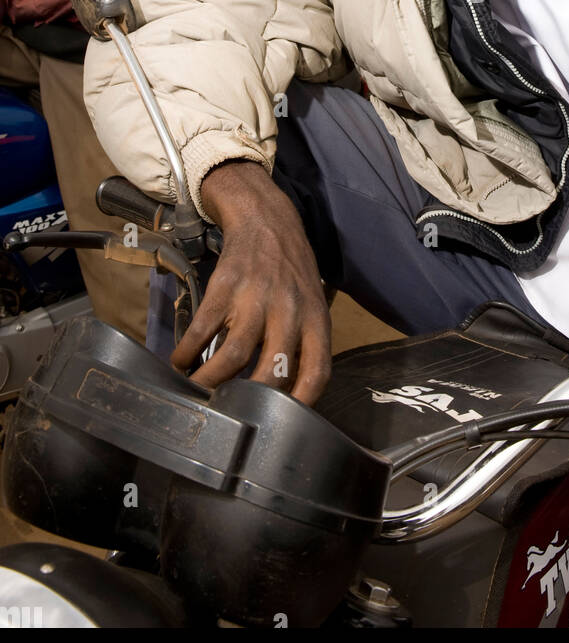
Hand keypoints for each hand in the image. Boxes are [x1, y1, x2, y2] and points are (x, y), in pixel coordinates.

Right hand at [170, 160, 331, 402]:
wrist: (266, 218)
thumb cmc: (291, 268)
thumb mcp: (311, 301)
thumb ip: (304, 340)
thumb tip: (287, 389)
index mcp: (315, 318)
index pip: (317, 370)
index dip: (301, 403)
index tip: (282, 424)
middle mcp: (288, 311)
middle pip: (271, 372)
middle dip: (248, 402)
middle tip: (230, 415)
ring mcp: (255, 298)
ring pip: (234, 354)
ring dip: (211, 380)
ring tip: (197, 392)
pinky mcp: (225, 286)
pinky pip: (204, 328)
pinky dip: (187, 351)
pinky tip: (179, 362)